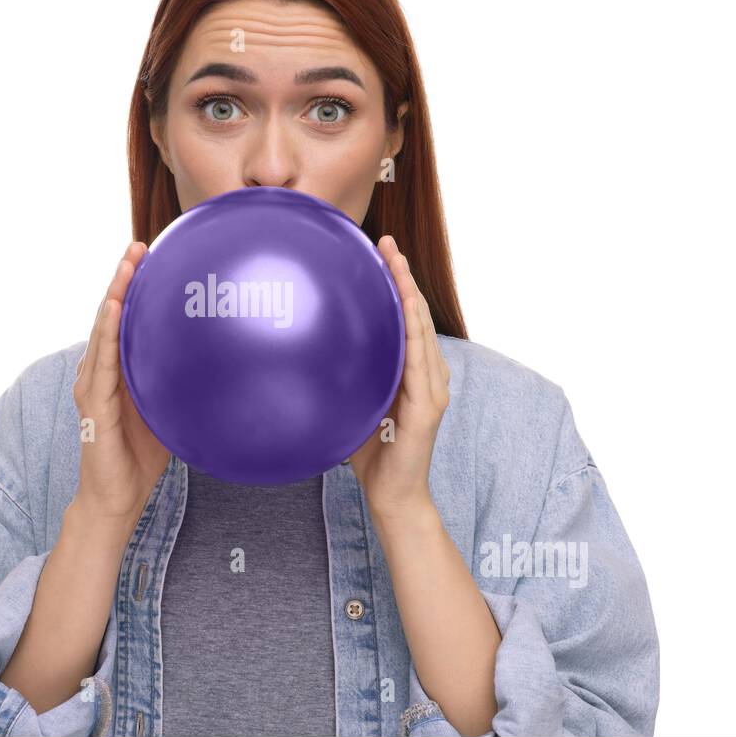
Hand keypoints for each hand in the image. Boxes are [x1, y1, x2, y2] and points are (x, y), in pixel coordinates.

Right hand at [71, 241, 169, 527]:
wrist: (118, 496)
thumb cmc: (142, 453)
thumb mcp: (169, 406)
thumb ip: (182, 380)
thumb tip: (225, 361)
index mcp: (116, 369)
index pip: (124, 319)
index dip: (133, 285)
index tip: (150, 254)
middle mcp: (98, 369)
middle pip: (110, 314)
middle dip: (123, 277)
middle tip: (138, 245)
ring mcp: (91, 384)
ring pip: (102, 329)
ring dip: (114, 295)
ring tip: (126, 265)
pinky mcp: (92, 403)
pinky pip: (99, 362)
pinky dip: (106, 333)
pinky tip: (114, 310)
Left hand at [347, 235, 450, 522]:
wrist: (392, 495)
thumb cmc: (369, 451)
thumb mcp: (352, 402)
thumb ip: (341, 376)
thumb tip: (301, 352)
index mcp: (414, 370)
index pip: (406, 316)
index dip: (398, 282)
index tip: (381, 250)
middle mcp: (430, 373)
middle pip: (417, 313)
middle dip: (404, 275)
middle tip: (386, 241)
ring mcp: (433, 388)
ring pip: (421, 329)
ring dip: (409, 294)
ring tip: (395, 262)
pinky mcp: (429, 406)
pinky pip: (420, 362)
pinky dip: (413, 332)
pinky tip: (405, 309)